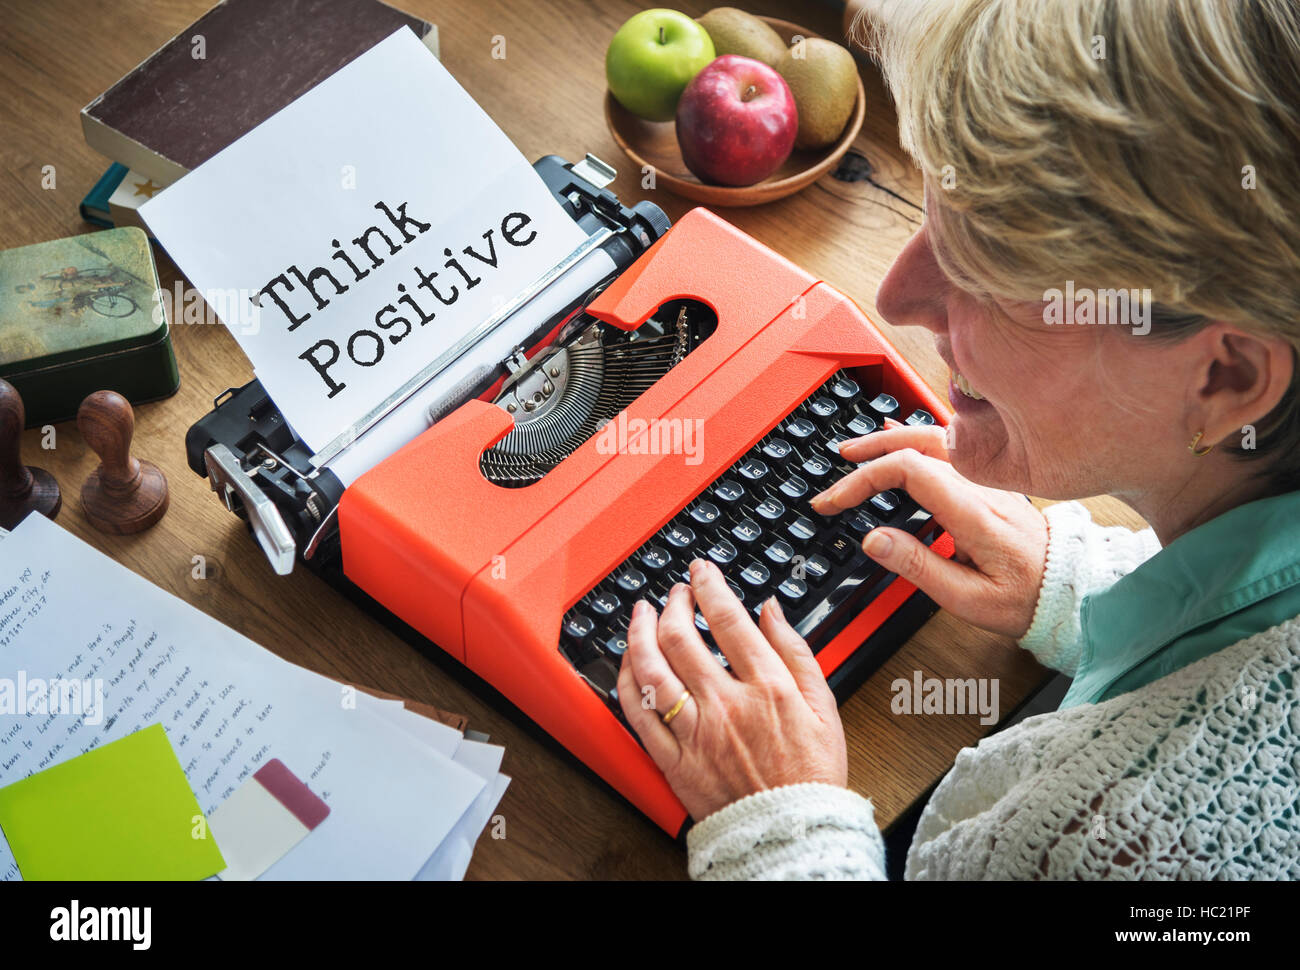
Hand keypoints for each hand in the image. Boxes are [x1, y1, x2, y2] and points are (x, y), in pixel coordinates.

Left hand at [617, 559, 845, 820]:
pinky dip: (627, 680)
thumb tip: (771, 610)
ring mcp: (695, 732)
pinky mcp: (673, 760)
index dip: (708, 585)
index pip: (727, 618)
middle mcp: (726, 704)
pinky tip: (628, 662)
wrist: (791, 832)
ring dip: (639, 632)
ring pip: (651, 669)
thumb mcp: (823, 705)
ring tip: (641, 614)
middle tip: (672, 593)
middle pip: (681, 637)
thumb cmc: (810, 773)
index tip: (701, 571)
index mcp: (767, 687)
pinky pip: (638, 713)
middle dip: (671, 603)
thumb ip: (795, 650)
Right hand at [809, 421, 1047, 638]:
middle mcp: (981, 486)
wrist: (1070, 590)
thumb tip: (874, 539)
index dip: (863, 480)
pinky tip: (899, 436)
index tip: (836, 501)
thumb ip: (918, 566)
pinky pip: (949, 446)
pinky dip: (916, 438)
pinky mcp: (990, 483)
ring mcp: (987, 480)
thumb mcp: (968, 599)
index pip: (909, 470)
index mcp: (973, 512)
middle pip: (917, 443)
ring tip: (857, 450)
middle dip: (869, 453)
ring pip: (933, 438)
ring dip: (889, 439)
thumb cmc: (1025, 598)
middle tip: (836, 469)